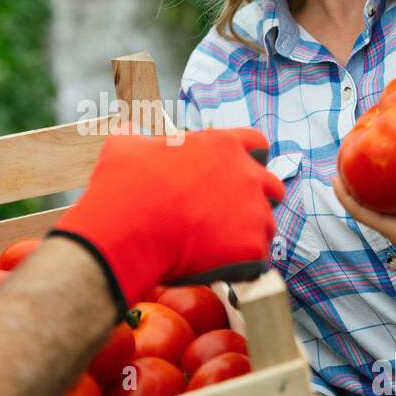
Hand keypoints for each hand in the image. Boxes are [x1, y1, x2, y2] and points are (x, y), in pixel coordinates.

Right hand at [51, 127, 283, 313]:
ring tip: (218, 248)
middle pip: (272, 187)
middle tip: (232, 215)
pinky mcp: (252, 247)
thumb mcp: (124, 147)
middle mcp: (247, 175)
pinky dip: (242, 265)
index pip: (256, 143)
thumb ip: (135, 134)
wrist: (125, 231)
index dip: (248, 159)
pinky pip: (259, 259)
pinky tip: (218, 268)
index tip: (234, 175)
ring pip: (266, 226)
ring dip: (248, 235)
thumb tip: (128, 127)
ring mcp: (253, 211)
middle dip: (258, 200)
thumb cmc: (123, 187)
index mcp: (223, 145)